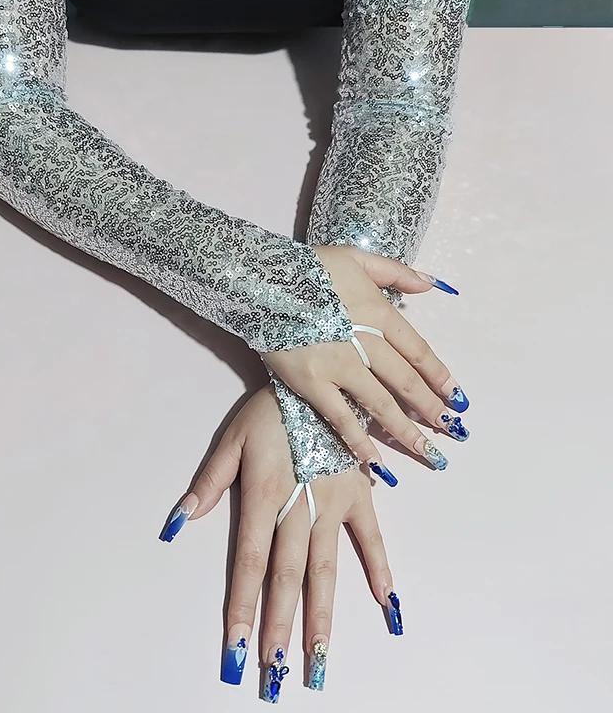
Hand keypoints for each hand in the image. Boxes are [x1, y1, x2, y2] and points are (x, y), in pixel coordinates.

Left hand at [159, 386, 400, 697]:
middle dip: (279, 627)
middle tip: (274, 673)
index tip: (235, 648)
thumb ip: (207, 484)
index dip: (241, 607)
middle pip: (286, 576)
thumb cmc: (269, 411)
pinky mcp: (360, 493)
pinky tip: (384, 602)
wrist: (316, 379)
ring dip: (322, 616)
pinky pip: (371, 536)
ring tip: (318, 659)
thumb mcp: (231, 440)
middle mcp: (298, 507)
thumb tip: (177, 523)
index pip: (248, 562)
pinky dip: (379, 568)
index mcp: (262, 495)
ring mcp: (333, 503)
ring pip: (326, 568)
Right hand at [261, 245, 468, 468]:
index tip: (456, 395)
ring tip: (428, 452)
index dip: (439, 375)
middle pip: (405, 382)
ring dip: (406, 431)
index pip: (418, 350)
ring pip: (380, 404)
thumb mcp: (355, 257)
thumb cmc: (308, 267)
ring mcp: (338, 366)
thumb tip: (431, 285)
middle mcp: (364, 342)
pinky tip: (375, 460)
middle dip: (430, 407)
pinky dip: (358, 440)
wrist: (261, 281)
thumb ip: (396, 271)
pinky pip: (340, 417)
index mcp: (378, 312)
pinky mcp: (311, 383)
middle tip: (451, 428)